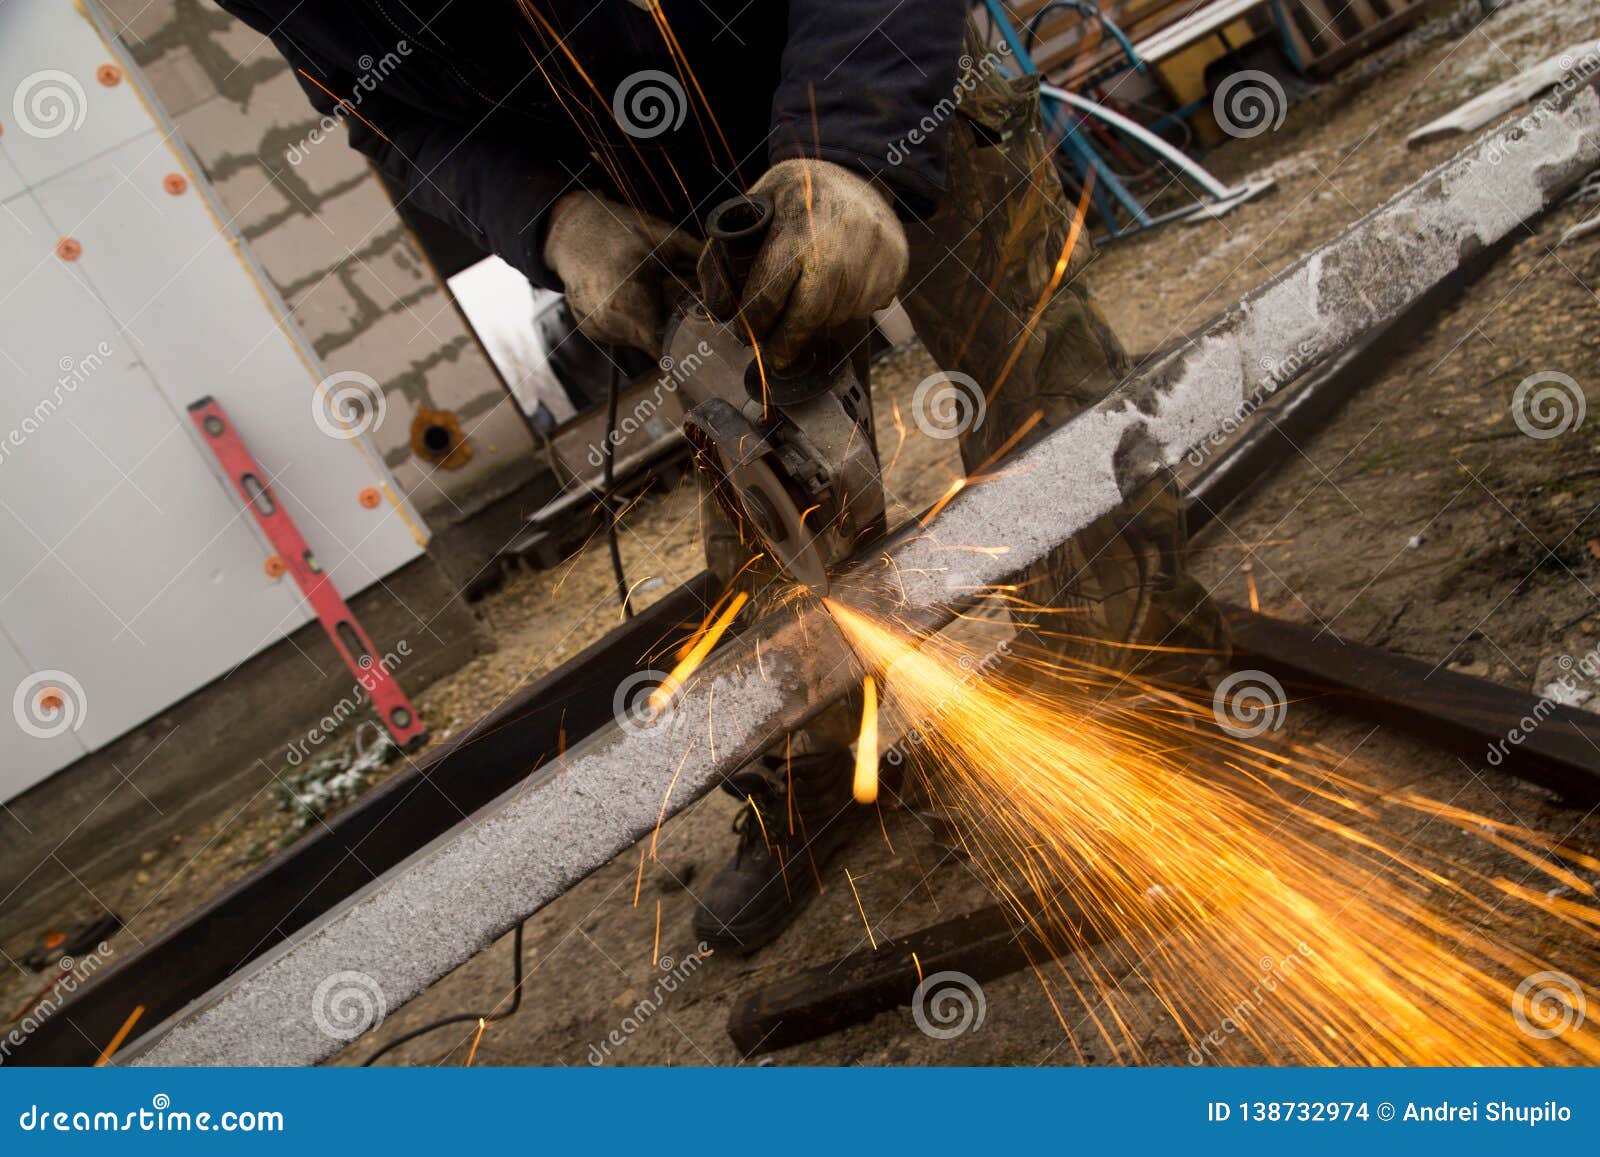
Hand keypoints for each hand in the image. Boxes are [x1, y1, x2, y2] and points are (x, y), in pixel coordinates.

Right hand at [544, 191, 701, 353]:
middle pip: (653, 344)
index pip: (662, 347)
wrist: (570, 229)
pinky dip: (629, 321)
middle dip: (670, 330)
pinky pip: (620, 334)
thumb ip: (700, 259)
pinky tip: (625, 295)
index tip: (701, 348)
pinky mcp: (588, 327)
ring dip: (648, 324)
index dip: (684, 350)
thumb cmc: (619, 229)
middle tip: (675, 305)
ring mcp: (595, 327)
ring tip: (643, 291)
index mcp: (629, 300)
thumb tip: (735, 277)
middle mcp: (608, 320)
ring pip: (637, 341)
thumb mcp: (664, 237)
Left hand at [699, 158, 907, 362]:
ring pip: (836, 316)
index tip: (745, 332)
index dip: (753, 321)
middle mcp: (839, 243)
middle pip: (807, 316)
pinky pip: (864, 309)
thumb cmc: (796, 195)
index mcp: (797, 225)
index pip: (770, 292)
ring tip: (806, 300)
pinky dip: (843, 309)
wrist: (856, 173)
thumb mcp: (753, 206)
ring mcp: (872, 257)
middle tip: (773, 355)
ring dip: (815, 322)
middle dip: (785, 342)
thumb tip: (719, 310)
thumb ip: (724, 254)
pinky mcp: (895, 269)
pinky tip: (836, 287)